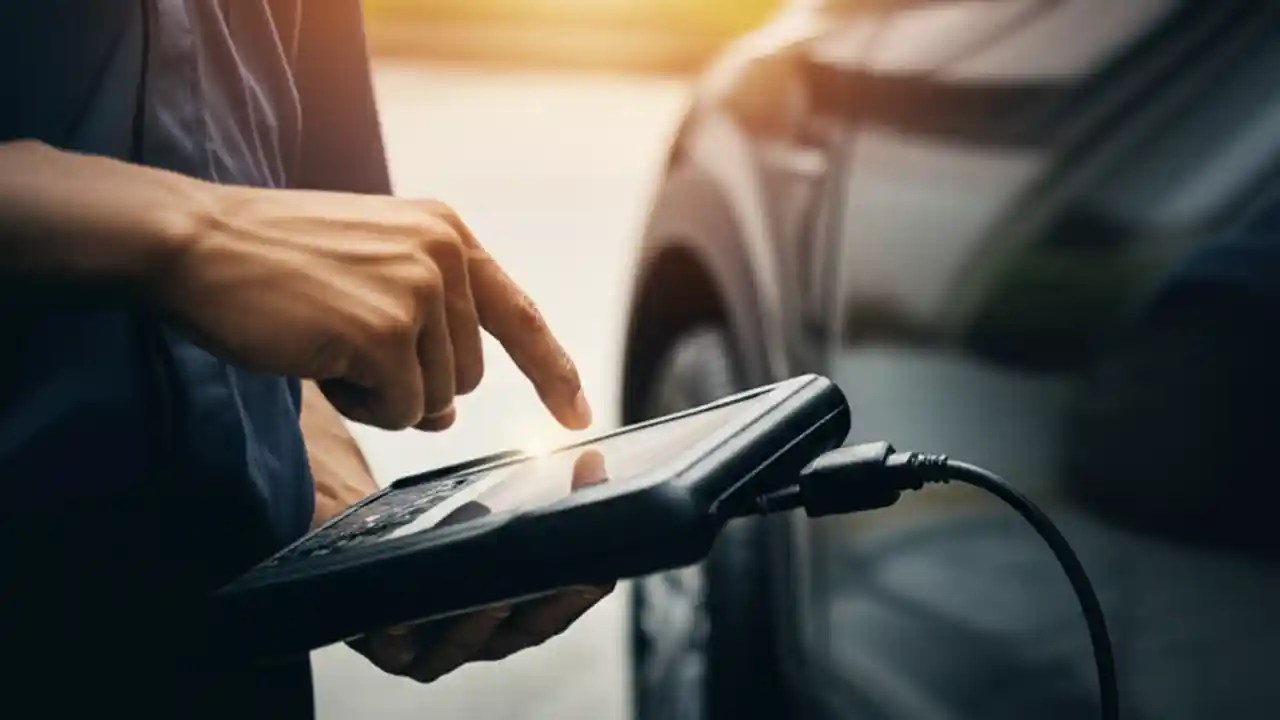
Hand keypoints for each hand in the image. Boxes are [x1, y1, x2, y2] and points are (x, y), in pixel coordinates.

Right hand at [151, 187, 590, 430]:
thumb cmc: (272, 265)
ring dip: (381, 395)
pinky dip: (361, 406)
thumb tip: (446, 414)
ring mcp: (420, 289)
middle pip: (468, 374)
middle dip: (409, 383)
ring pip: (437, 398)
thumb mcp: (366, 285)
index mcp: (445, 233)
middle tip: (343, 346)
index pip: (518, 311)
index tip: (576, 412)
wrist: (197, 243)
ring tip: (326, 344)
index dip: (551, 368)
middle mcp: (445, 253)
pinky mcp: (389, 330)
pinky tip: (319, 362)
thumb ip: (421, 340)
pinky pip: (403, 410)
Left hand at [351, 450, 613, 682]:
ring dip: (481, 622)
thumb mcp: (498, 508)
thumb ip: (543, 495)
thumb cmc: (447, 526)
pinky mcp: (388, 646)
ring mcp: (438, 646)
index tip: (602, 563)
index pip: (564, 604)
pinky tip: (403, 618)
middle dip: (545, 604)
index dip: (587, 587)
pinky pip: (397, 649)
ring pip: (464, 644)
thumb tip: (591, 462)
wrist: (373, 535)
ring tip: (493, 597)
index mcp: (521, 610)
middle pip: (525, 630)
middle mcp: (486, 636)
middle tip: (558, 577)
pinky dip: (403, 634)